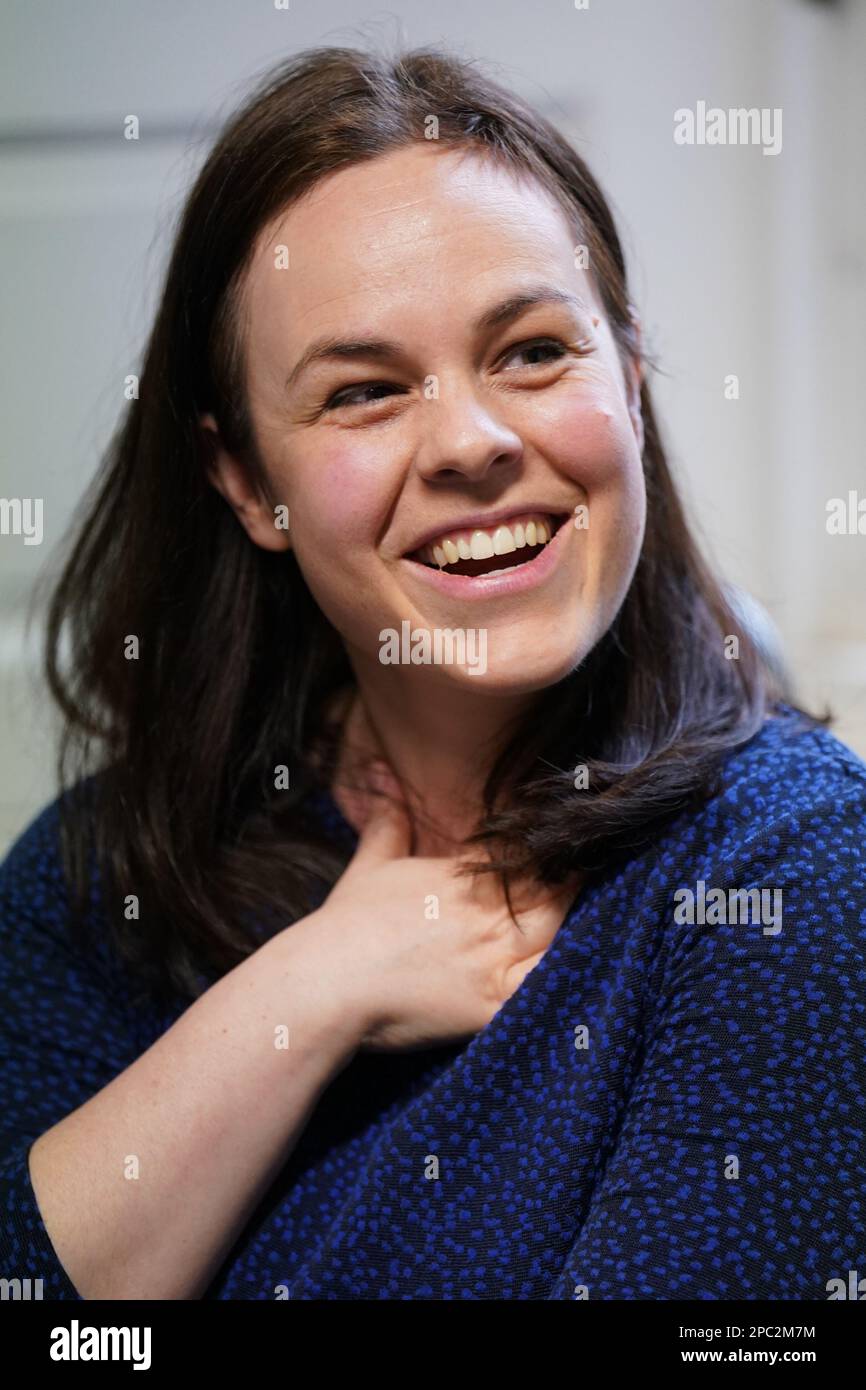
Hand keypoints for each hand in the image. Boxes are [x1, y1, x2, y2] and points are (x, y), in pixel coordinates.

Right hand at [295, 771, 578, 1051]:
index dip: (546, 846)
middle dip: (567, 879)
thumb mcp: (368, 863)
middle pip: (548, 885)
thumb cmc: (344, 926)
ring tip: (586, 912)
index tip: (563, 840)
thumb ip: (388, 822)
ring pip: (555, 925)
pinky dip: (564, 969)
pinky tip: (577, 962)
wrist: (325, 981)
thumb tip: (381, 772)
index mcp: (460, 874)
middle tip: (584, 873)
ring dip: (570, 916)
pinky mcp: (491, 1001)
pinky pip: (543, 982)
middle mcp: (482, 909)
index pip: (522, 850)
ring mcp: (489, 955)